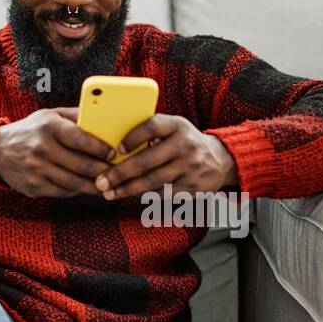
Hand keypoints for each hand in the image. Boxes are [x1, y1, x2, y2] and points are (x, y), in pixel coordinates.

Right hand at [0, 107, 114, 196]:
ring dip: (94, 186)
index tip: (113, 154)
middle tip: (117, 173)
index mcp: (48, 127)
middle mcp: (42, 148)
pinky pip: (63, 191)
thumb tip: (103, 118)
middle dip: (103, 171)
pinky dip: (78, 191)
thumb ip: (75, 116)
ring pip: (74, 183)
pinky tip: (88, 188)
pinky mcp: (34, 186)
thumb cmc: (30, 131)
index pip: (80, 139)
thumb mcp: (49, 115)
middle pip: (81, 165)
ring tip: (108, 184)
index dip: (100, 148)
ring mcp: (37, 169)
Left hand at [94, 113, 238, 199]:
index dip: (132, 137)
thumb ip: (151, 132)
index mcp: (178, 125)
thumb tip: (115, 143)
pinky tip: (128, 195)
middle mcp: (186, 145)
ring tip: (108, 193)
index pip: (152, 126)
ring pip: (152, 181)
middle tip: (101, 181)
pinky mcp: (191, 187)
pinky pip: (162, 194)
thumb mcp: (174, 128)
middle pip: (147, 160)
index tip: (116, 149)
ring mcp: (190, 168)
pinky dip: (143, 196)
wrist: (221, 161)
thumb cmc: (185, 142)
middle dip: (120, 173)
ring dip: (127, 189)